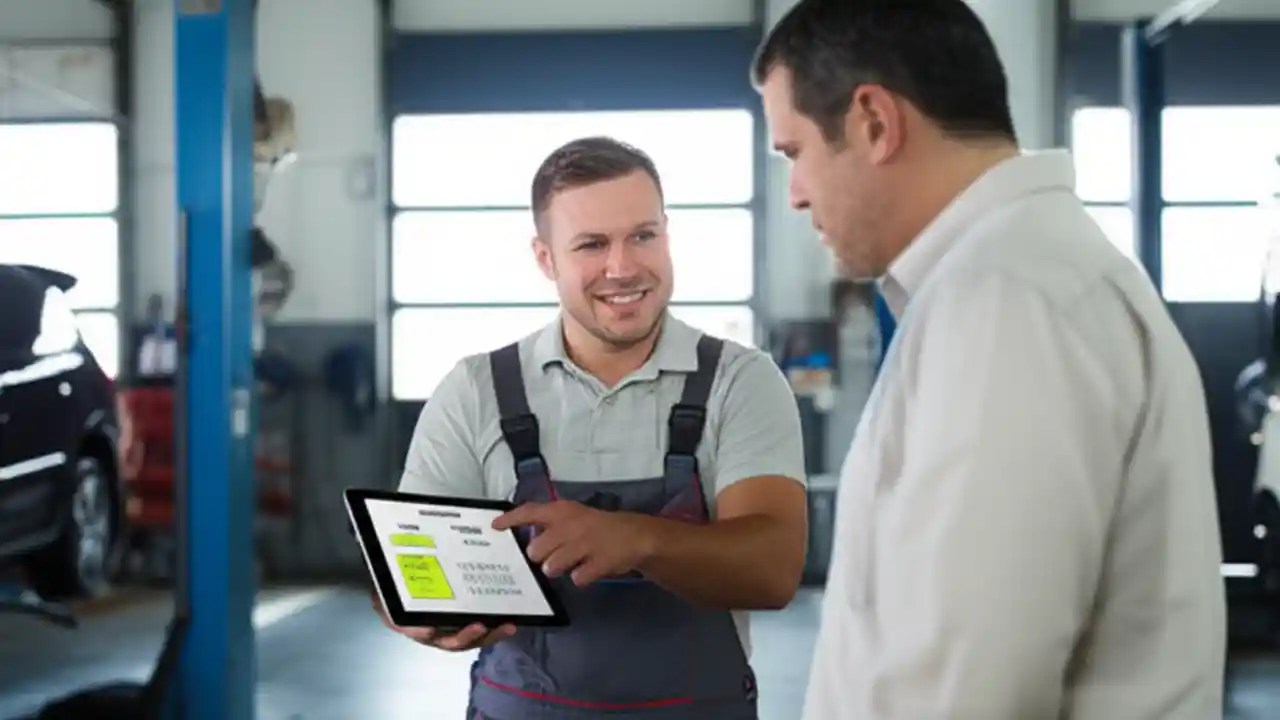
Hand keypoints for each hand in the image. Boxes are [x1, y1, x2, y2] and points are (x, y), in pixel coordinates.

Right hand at [369, 588, 514, 650]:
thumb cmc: (396, 591)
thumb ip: (384, 598)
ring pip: (470, 639)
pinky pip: (481, 630)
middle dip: (465, 636)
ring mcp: (451, 630)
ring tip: (506, 626)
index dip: (422, 632)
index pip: (415, 632)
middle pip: (450, 641)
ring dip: (489, 635)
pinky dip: (495, 628)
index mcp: (411, 625)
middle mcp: (432, 633)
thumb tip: (386, 601)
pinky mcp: (466, 623)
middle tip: (479, 626)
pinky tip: (509, 621)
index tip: (429, 629)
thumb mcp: (385, 594)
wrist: (402, 588)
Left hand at [493, 500, 655, 587]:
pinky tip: (589, 569)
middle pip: (536, 550)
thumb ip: (551, 525)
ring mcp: (585, 544)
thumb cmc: (597, 527)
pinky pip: (576, 578)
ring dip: (558, 568)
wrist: (634, 535)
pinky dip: (580, 577)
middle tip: (553, 556)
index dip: (510, 519)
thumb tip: (527, 540)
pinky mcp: (599, 562)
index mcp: (563, 511)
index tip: (494, 527)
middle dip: (540, 557)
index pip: (530, 512)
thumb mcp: (573, 517)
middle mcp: (571, 525)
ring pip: (551, 567)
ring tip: (572, 562)